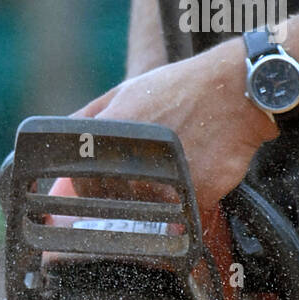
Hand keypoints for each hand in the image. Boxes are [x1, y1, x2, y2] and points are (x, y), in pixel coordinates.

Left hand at [61, 38, 276, 214]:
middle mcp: (136, 161)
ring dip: (157, 200)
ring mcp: (167, 180)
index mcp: (113, 136)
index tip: (98, 189)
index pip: (84, 186)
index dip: (89, 191)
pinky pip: (185, 211)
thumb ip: (90, 115)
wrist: (239, 89)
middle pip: (116, 202)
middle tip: (146, 176)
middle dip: (124, 196)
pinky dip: (189, 199)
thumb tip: (59, 138)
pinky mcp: (196, 194)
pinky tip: (199, 169)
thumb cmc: (181, 88)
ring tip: (175, 168)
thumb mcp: (127, 90)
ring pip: (150, 211)